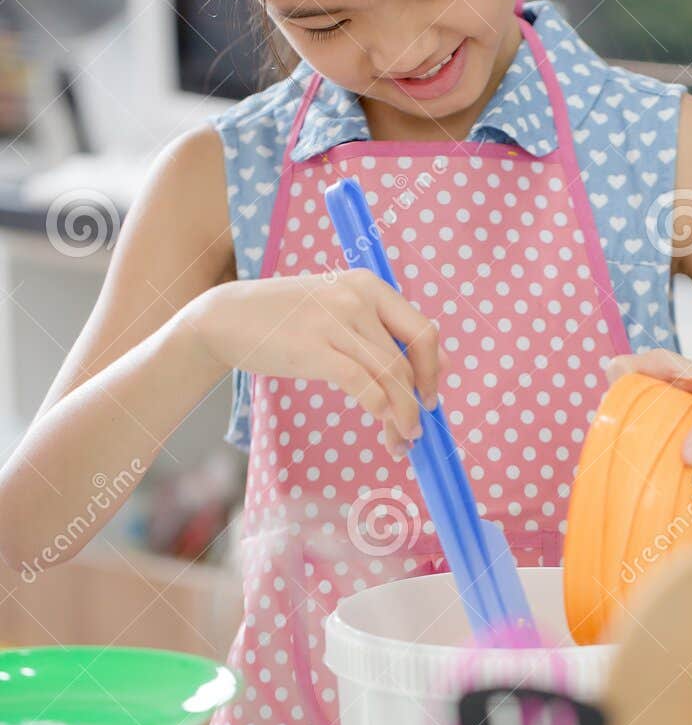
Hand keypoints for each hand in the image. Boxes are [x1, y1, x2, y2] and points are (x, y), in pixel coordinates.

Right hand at [186, 270, 439, 449]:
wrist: (225, 318)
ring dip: (401, 415)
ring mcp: (335, 322)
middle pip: (408, 361)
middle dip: (418, 403)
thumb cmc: (284, 320)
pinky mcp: (313, 349)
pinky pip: (362, 384)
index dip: (433, 371)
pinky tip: (381, 424)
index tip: (430, 397)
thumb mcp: (336, 308)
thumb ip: (376, 330)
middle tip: (416, 431)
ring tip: (400, 440)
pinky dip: (380, 409)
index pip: (422, 330)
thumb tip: (429, 366)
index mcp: (369, 284)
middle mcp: (357, 297)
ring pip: (390, 376)